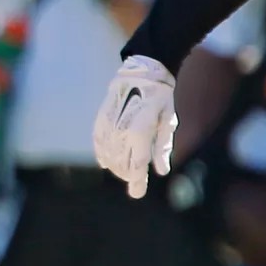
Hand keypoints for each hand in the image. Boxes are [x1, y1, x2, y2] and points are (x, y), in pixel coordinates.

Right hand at [92, 55, 177, 198]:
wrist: (142, 71)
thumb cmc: (160, 98)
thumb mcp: (167, 122)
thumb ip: (162, 147)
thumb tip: (162, 171)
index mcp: (140, 132)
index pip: (136, 166)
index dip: (137, 183)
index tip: (137, 194)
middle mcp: (121, 131)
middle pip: (122, 164)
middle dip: (128, 175)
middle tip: (136, 180)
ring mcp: (108, 125)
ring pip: (108, 156)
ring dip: (116, 167)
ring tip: (124, 170)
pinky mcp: (101, 120)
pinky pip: (98, 143)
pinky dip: (102, 154)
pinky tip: (105, 162)